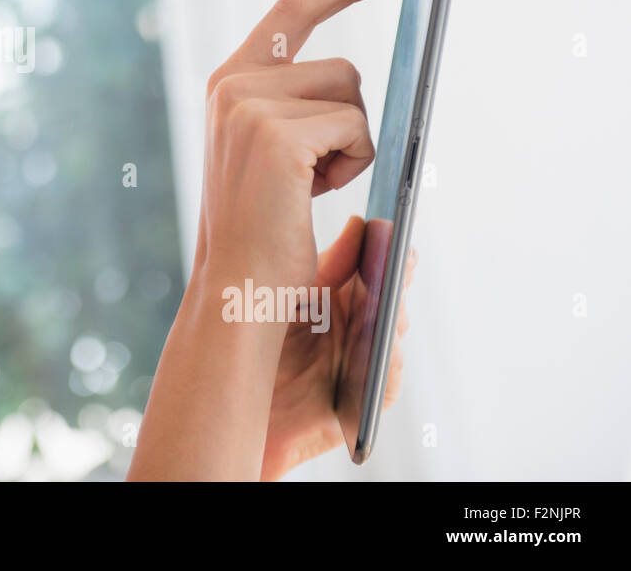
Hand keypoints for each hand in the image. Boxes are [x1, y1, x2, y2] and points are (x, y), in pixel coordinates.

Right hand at [195, 0, 394, 291]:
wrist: (237, 284)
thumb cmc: (262, 226)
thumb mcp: (264, 148)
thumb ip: (288, 101)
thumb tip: (349, 74)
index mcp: (228, 82)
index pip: (293, 14)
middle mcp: (233, 84)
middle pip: (342, 66)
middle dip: (349, 120)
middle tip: (311, 174)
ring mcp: (250, 106)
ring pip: (352, 96)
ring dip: (351, 145)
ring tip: (306, 185)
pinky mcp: (277, 133)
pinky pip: (356, 128)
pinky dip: (351, 164)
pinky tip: (311, 194)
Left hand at [259, 215, 418, 480]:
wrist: (231, 404)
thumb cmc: (257, 351)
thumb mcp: (289, 299)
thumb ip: (329, 268)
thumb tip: (362, 224)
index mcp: (336, 304)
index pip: (369, 274)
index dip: (383, 254)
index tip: (390, 229)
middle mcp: (352, 334)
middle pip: (386, 303)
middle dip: (395, 283)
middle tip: (399, 262)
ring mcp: (357, 367)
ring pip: (389, 339)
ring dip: (393, 322)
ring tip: (389, 304)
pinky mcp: (358, 406)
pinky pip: (382, 385)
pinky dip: (386, 367)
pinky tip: (382, 349)